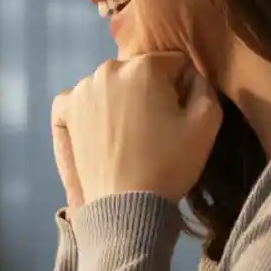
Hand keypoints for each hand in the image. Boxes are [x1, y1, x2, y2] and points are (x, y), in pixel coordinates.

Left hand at [53, 52, 222, 204]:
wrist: (125, 206)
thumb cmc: (168, 164)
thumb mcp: (206, 121)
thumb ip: (203, 85)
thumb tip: (189, 75)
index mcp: (143, 67)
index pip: (174, 64)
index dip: (182, 88)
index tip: (179, 116)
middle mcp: (107, 70)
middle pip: (140, 73)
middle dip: (150, 92)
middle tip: (155, 128)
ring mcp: (80, 92)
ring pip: (111, 85)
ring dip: (121, 100)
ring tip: (129, 134)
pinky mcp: (64, 114)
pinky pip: (78, 100)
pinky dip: (88, 109)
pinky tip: (99, 128)